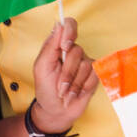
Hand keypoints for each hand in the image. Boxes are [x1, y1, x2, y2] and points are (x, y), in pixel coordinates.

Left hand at [30, 17, 97, 134]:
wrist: (56, 111)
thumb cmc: (46, 89)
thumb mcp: (41, 68)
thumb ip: (50, 46)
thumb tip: (58, 25)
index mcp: (58, 46)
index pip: (69, 25)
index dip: (69, 31)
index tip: (64, 46)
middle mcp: (73, 51)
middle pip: (76, 51)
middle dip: (66, 73)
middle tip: (59, 86)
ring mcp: (85, 62)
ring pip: (85, 65)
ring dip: (73, 84)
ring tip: (66, 93)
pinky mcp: (94, 74)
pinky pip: (94, 75)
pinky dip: (83, 87)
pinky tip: (76, 94)